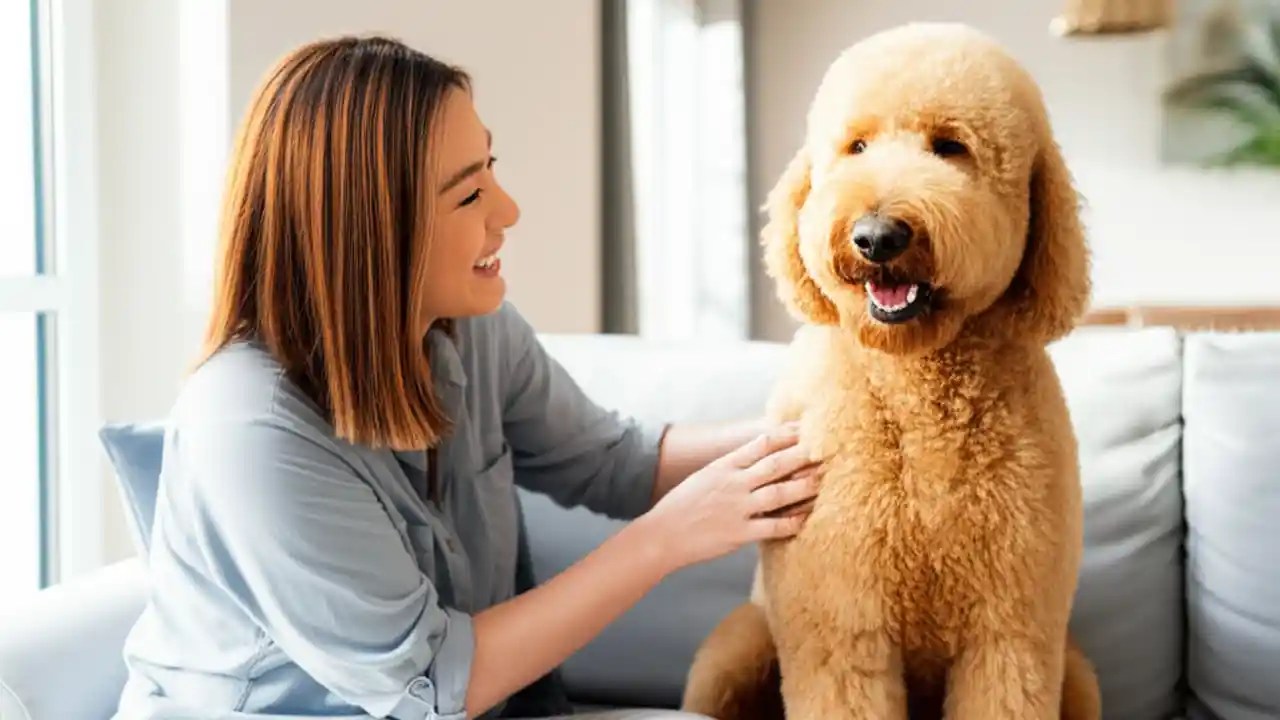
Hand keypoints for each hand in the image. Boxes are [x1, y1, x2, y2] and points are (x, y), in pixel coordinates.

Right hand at [639, 424, 819, 572]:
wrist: (662, 534)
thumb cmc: (683, 505)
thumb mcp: (705, 476)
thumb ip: (731, 466)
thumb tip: (758, 454)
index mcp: (724, 466)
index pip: (761, 443)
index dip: (787, 434)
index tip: (806, 429)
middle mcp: (733, 483)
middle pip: (776, 464)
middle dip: (803, 456)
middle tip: (826, 449)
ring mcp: (737, 508)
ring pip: (779, 493)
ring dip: (805, 486)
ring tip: (824, 480)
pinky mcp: (739, 533)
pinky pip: (773, 526)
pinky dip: (793, 522)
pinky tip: (807, 518)